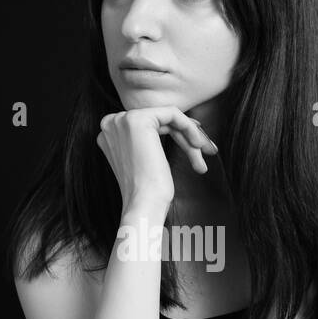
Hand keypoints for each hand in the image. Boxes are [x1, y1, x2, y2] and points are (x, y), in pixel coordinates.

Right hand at [96, 105, 218, 209]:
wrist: (144, 205)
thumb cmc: (148, 191)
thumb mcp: (146, 160)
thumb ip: (150, 141)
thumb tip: (179, 126)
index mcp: (110, 133)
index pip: (150, 125)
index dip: (176, 134)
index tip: (195, 146)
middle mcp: (112, 123)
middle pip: (160, 121)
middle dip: (186, 136)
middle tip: (207, 151)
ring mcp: (123, 120)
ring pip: (169, 118)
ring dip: (190, 137)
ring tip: (204, 156)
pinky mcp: (138, 119)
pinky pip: (173, 114)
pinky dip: (189, 128)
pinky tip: (198, 145)